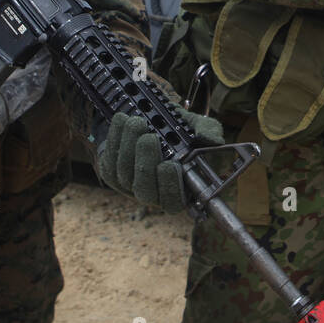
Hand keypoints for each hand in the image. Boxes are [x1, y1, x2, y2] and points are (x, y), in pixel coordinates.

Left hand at [95, 108, 224, 213]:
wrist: (148, 120)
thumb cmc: (175, 130)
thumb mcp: (194, 127)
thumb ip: (207, 131)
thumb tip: (213, 139)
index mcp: (176, 189)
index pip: (173, 202)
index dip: (170, 188)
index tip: (171, 164)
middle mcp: (152, 192)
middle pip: (144, 192)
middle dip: (145, 164)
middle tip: (149, 137)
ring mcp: (128, 185)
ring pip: (124, 173)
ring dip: (128, 145)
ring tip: (136, 122)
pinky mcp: (110, 172)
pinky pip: (110, 160)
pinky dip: (115, 139)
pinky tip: (122, 121)